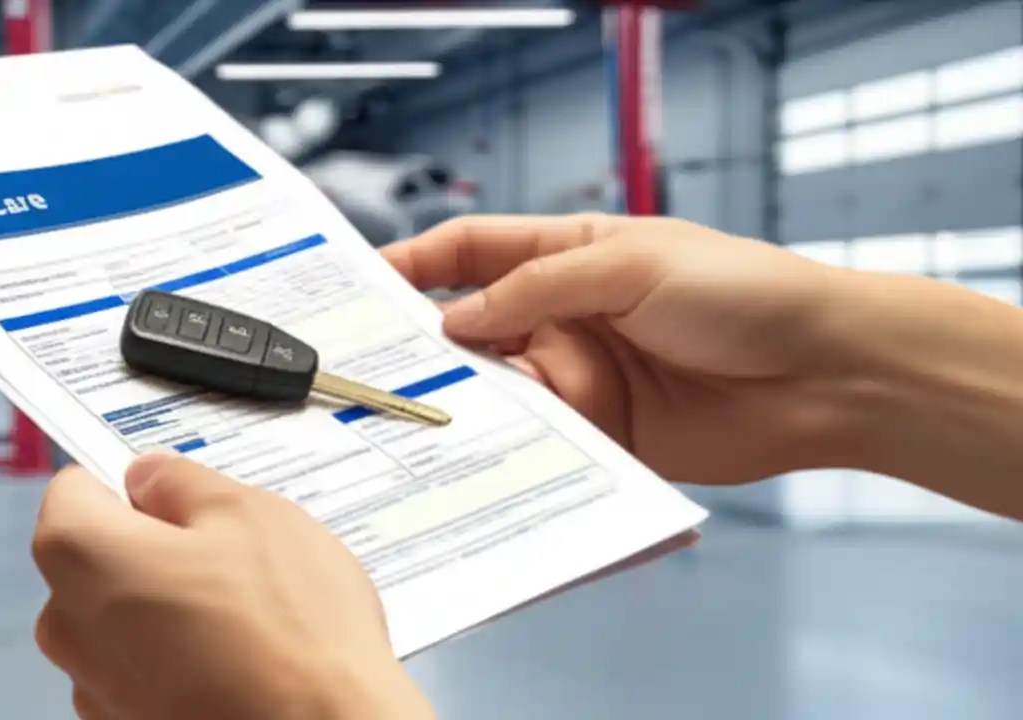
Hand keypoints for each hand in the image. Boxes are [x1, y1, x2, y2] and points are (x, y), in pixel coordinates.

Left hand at [32, 455, 434, 719]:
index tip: (177, 494)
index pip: (74, 489)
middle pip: (95, 559)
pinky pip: (147, 672)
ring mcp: (96, 690)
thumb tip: (149, 477)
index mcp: (81, 555)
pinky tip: (241, 660)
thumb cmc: (289, 625)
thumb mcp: (248, 513)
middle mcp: (68, 628)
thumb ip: (181, 482)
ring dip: (169, 606)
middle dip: (152, 546)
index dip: (129, 482)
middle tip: (229, 550)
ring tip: (247, 614)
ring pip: (123, 619)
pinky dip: (182, 660)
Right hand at [385, 214, 1022, 517]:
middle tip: (374, 367)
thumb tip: (456, 319)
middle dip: (427, 344)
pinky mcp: (602, 434)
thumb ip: (536, 287)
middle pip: (474, 327)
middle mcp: (567, 316)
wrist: (824, 376)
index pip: (473, 251)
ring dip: (467, 399)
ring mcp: (583, 377)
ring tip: (416, 414)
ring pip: (501, 388)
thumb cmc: (744, 293)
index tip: (364, 285)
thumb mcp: (629, 265)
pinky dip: (511, 446)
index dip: (417, 263)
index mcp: (570, 255)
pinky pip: (542, 440)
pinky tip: (481, 452)